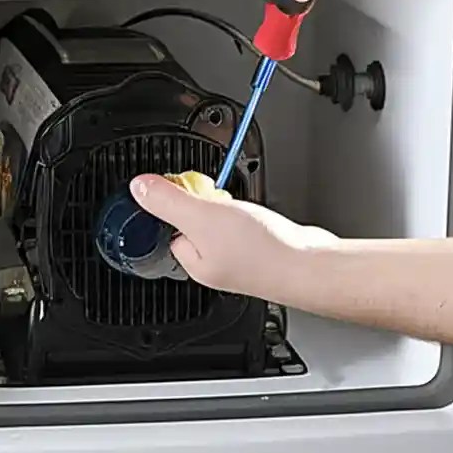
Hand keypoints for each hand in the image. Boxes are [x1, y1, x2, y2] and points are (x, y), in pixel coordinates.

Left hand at [130, 174, 337, 299]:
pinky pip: (242, 223)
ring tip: (239, 211)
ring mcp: (238, 258)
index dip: (172, 202)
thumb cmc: (262, 253)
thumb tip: (138, 188)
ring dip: (226, 206)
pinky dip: (248, 213)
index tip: (182, 187)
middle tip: (216, 199)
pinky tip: (257, 217)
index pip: (165, 227)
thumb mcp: (202, 216)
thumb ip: (167, 200)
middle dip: (204, 202)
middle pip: (192, 220)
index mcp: (192, 262)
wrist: (314, 265)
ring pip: (219, 220)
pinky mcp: (260, 249)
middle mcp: (213, 264)